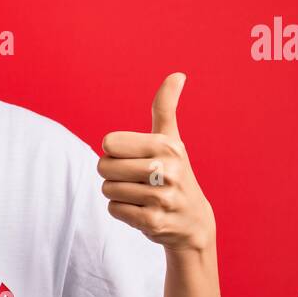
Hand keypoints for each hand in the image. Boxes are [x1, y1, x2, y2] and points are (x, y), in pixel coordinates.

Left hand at [97, 73, 215, 253]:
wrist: (193, 222)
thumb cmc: (176, 174)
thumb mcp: (172, 140)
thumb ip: (166, 108)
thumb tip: (177, 74)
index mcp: (166, 146)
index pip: (109, 143)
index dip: (115, 152)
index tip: (135, 159)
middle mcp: (166, 171)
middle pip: (104, 167)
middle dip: (112, 174)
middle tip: (135, 179)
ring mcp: (161, 198)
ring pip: (107, 189)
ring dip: (117, 193)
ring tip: (140, 195)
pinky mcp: (153, 221)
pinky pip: (114, 210)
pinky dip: (122, 211)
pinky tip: (142, 210)